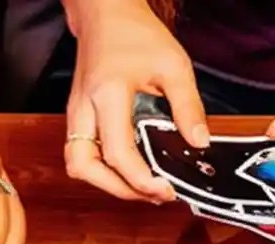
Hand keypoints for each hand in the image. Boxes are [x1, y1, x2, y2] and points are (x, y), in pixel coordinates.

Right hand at [64, 0, 206, 201]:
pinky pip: (81, 153)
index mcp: (108, 93)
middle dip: (119, 190)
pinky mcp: (77, 116)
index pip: (117, 152)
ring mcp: (75, 113)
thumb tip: (199, 143)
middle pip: (84, 166)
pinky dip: (102, 170)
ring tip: (141, 188)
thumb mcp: (173, 65)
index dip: (140, 180)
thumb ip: (188, 106)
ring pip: (77, 164)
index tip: (166, 190)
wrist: (106, 14)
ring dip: (106, 184)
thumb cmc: (136, 34)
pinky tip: (130, 172)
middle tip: (153, 195)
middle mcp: (84, 107)